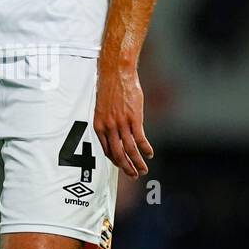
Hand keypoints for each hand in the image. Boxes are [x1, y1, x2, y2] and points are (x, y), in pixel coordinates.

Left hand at [93, 61, 153, 177]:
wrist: (116, 73)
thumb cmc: (110, 88)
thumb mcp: (103, 108)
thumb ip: (108, 123)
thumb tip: (116, 134)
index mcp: (99, 126)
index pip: (106, 150)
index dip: (115, 161)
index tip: (122, 166)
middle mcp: (109, 127)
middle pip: (118, 154)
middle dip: (126, 168)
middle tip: (133, 175)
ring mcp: (121, 124)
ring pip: (130, 150)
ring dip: (137, 162)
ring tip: (143, 169)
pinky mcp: (133, 118)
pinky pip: (140, 139)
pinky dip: (145, 148)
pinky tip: (149, 153)